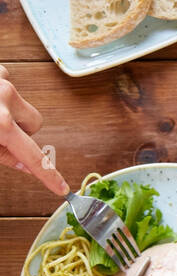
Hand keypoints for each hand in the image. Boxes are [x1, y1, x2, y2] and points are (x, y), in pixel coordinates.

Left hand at [0, 66, 69, 196]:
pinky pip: (3, 83)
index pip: (34, 156)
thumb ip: (0, 154)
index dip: (48, 174)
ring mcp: (0, 78)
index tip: (61, 187)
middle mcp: (5, 97)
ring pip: (18, 103)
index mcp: (1, 122)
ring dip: (6, 111)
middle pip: (33, 123)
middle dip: (20, 132)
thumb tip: (23, 164)